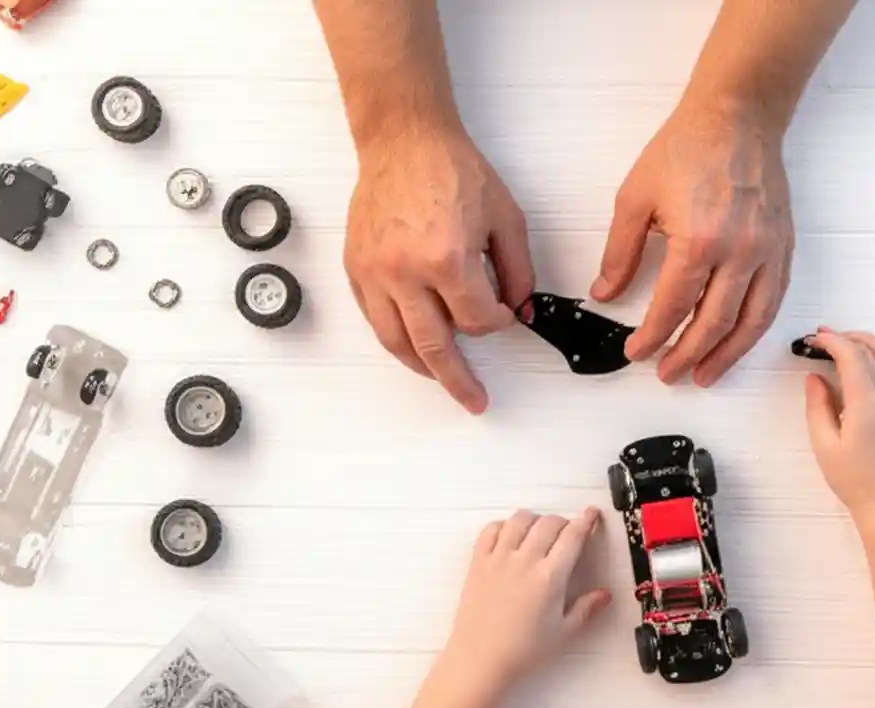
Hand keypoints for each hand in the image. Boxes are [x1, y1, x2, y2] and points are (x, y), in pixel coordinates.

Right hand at [345, 128, 532, 413]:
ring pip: (397, 342)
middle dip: (459, 380)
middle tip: (474, 400)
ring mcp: (375, 272)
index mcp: (448, 259)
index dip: (496, 322)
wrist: (404, 140)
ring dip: (423, 367)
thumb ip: (518, 271)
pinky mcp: (356, 267)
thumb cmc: (454, 171)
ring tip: (443, 379)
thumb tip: (519, 310)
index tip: (502, 312)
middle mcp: (406, 272)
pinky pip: (374, 319)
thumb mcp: (506, 218)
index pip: (477, 321)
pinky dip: (394, 338)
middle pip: (434, 348)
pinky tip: (412, 344)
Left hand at [443, 509, 610, 690]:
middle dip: (563, 522)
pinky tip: (510, 537)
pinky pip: (490, 530)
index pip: (573, 536)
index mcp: (550, 577)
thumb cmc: (521, 651)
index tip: (591, 515)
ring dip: (534, 520)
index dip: (586, 521)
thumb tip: (604, 595)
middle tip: (568, 533)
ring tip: (539, 532)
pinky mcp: (478, 562)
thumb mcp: (563, 632)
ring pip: (520, 519)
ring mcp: (499, 558)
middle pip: (549, 522)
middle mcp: (524, 561)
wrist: (480, 660)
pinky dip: (503, 526)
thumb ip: (586, 608)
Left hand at [592, 104, 793, 386]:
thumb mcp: (635, 198)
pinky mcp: (784, 246)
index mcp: (698, 240)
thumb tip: (604, 294)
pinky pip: (773, 301)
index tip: (636, 353)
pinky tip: (737, 341)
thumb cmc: (686, 149)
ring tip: (704, 375)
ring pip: (751, 321)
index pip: (673, 306)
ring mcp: (768, 251)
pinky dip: (755, 329)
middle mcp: (740, 252)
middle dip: (687, 355)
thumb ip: (619, 252)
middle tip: (667, 375)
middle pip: (714, 323)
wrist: (737, 115)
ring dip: (727, 355)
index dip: (652, 337)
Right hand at [803, 330, 874, 520]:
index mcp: (867, 400)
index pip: (852, 355)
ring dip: (868, 342)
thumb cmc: (853, 479)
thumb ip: (817, 405)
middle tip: (821, 337)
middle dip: (846, 337)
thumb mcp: (824, 443)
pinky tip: (873, 361)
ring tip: (845, 342)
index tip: (811, 339)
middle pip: (872, 350)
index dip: (831, 341)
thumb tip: (815, 377)